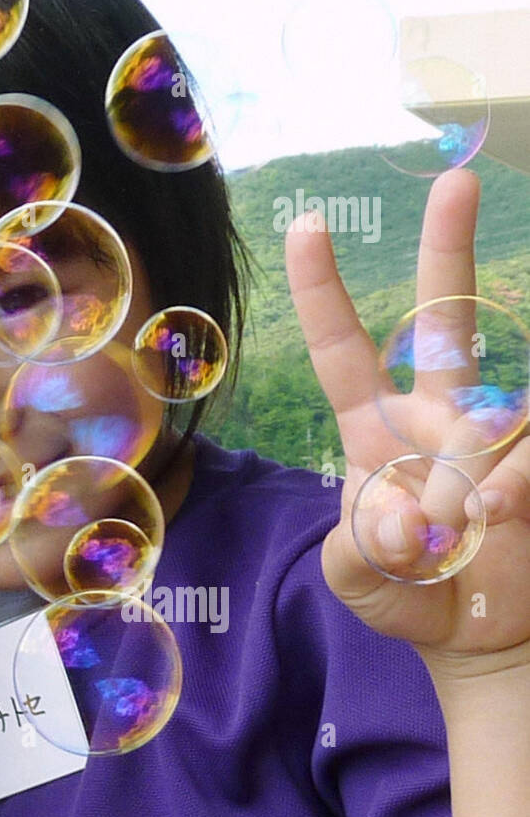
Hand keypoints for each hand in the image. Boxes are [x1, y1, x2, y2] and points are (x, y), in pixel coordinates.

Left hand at [286, 168, 529, 680]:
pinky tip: (496, 522)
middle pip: (448, 319)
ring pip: (494, 417)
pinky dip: (511, 490)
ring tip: (460, 534)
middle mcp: (442, 414)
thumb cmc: (407, 594)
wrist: (479, 638)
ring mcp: (500, 436)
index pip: (344, 347)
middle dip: (449, 247)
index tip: (306, 224)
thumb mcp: (356, 578)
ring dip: (468, 482)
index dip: (323, 289)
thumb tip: (400, 515)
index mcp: (377, 426)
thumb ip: (359, 548)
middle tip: (456, 178)